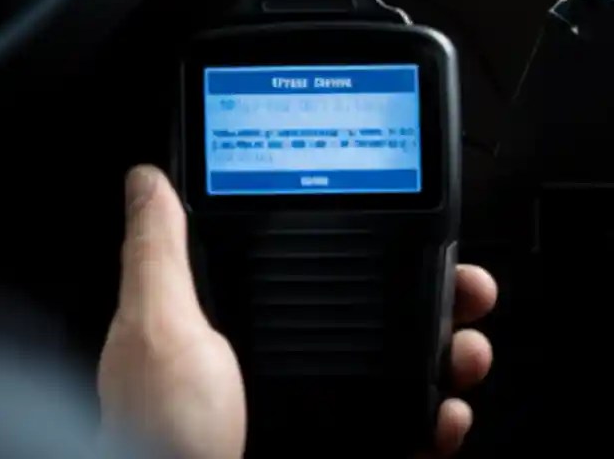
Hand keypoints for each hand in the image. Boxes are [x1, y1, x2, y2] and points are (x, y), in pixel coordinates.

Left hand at [98, 166, 496, 458]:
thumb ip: (159, 253)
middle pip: (374, 311)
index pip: (311, 261)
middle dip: (431, 293)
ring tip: (466, 350)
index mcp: (233, 324)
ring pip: (403, 368)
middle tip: (464, 286)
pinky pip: (407, 428)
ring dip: (450, 352)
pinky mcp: (343, 449)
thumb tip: (147, 181)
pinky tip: (448, 411)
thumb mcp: (155, 329)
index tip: (407, 219)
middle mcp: (276, 363)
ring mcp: (314, 411)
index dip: (364, 235)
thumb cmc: (157, 440)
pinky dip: (441, 419)